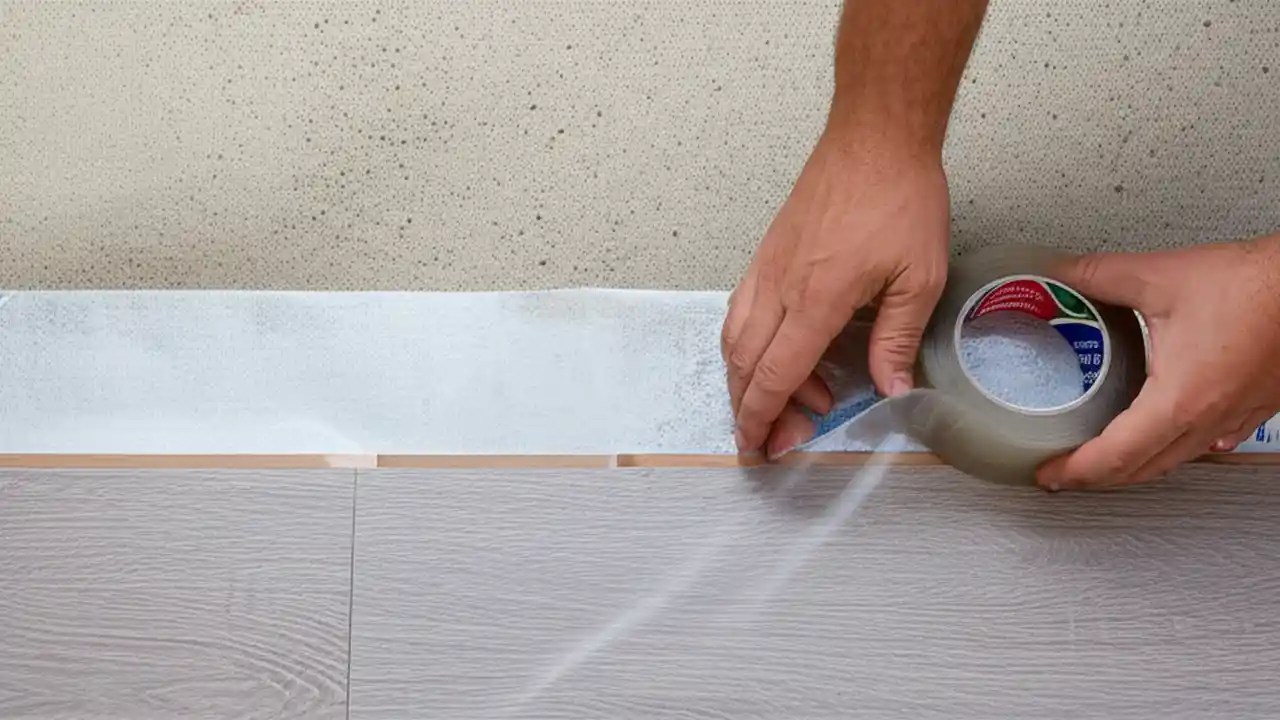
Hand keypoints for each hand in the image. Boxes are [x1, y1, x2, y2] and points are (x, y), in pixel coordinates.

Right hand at [721, 131, 949, 457]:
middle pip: (745, 364)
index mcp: (817, 300)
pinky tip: (770, 353)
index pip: (777, 373)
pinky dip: (745, 345)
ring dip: (747, 379)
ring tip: (783, 399)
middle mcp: (780, 288)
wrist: (874, 139)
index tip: (761, 446)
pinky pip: (740, 311)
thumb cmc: (901, 201)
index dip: (764, 416)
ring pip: (734, 338)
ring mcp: (767, 269)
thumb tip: (890, 390)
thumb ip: (896, 339)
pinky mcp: (766, 254)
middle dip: (750, 409)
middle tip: (772, 438)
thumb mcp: (919, 277)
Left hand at [1038, 235, 1279, 490]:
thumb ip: (1100, 276)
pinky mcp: (1256, 406)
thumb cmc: (1257, 285)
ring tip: (1104, 459)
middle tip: (1063, 474)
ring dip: (1136, 466)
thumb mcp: (1160, 276)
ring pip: (1177, 460)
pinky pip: (1209, 442)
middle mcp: (1209, 420)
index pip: (1116, 455)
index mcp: (1179, 399)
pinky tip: (1170, 437)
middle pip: (1143, 469)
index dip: (1075, 471)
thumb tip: (1059, 273)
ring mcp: (1236, 418)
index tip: (1048, 475)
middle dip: (1097, 478)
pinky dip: (1177, 447)